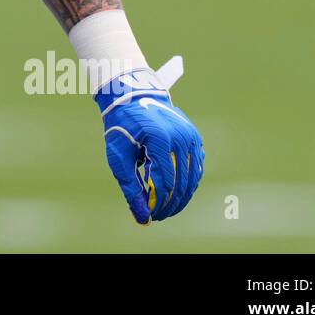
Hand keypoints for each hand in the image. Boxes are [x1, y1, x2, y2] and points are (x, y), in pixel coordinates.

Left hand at [94, 68, 203, 223]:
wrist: (132, 97)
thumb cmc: (121, 127)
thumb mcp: (119, 157)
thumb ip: (131, 188)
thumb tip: (143, 218)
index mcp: (159, 139)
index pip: (164, 183)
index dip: (159, 204)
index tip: (152, 215)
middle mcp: (179, 137)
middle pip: (181, 182)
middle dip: (171, 203)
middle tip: (160, 215)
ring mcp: (190, 136)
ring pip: (192, 176)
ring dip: (182, 196)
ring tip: (169, 207)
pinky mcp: (194, 136)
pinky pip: (195, 165)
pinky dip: (189, 181)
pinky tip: (178, 192)